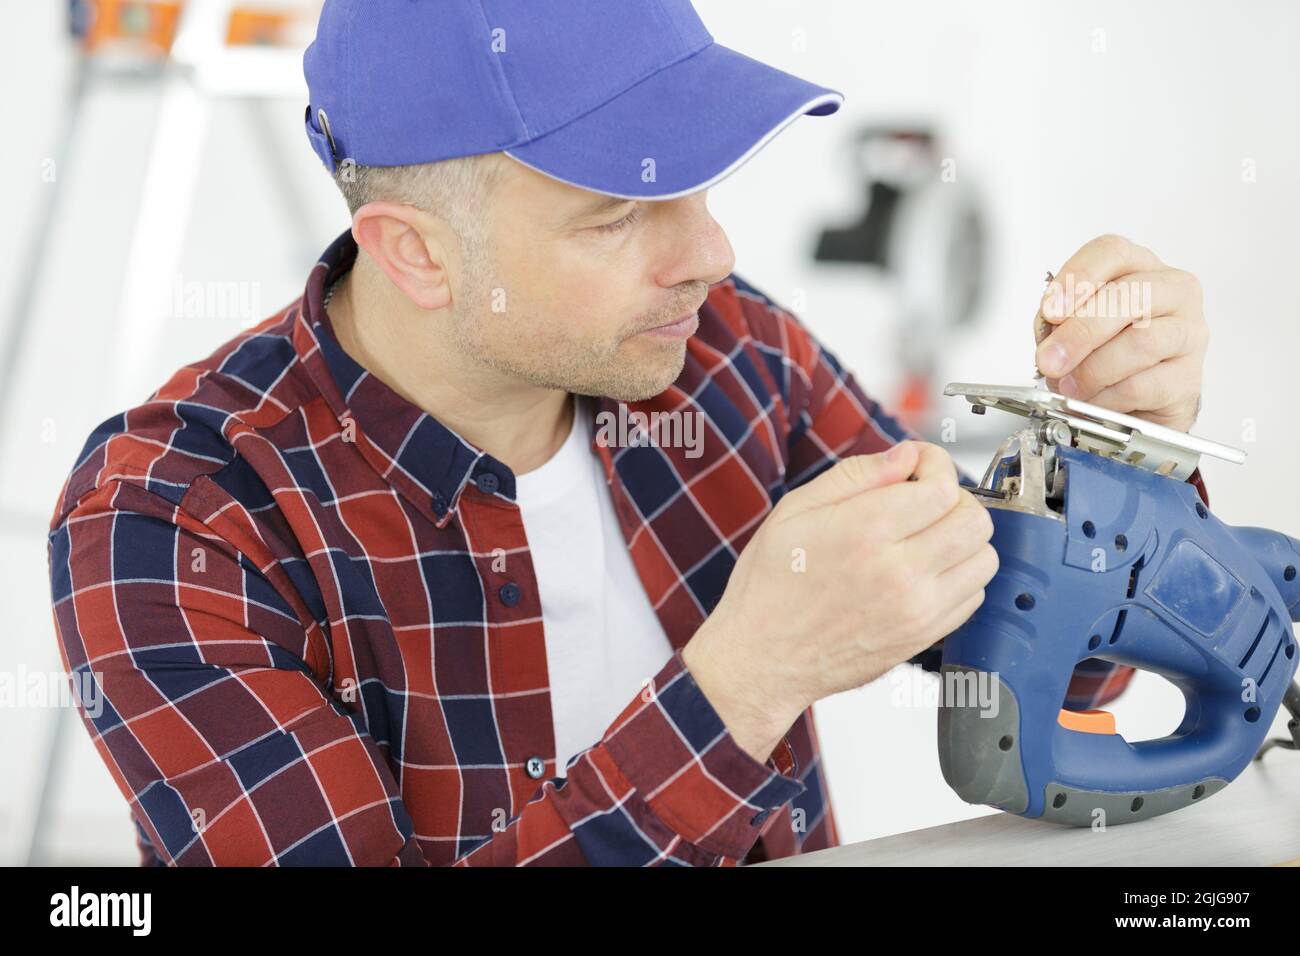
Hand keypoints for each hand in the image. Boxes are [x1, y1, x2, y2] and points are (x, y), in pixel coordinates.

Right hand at [681, 441, 997, 762]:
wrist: (762, 658)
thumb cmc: (770, 587)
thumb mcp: (795, 511)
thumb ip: (856, 476)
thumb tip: (905, 456)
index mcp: (866, 531)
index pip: (942, 487)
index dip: (935, 465)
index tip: (919, 466)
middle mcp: (900, 571)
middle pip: (974, 521)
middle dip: (954, 499)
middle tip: (924, 500)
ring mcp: (917, 609)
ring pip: (984, 559)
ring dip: (962, 539)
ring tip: (927, 536)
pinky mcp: (923, 636)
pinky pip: (973, 596)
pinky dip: (960, 576)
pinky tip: (925, 570)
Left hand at [1034, 234, 1208, 431]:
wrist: (1136, 400)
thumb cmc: (1104, 352)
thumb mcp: (1072, 327)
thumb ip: (1058, 325)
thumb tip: (1051, 342)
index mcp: (1139, 267)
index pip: (1112, 252)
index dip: (1078, 279)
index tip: (1051, 311)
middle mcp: (1172, 292)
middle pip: (1129, 297)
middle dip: (1080, 332)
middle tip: (1050, 359)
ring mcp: (1188, 333)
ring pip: (1141, 343)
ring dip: (1093, 370)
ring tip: (1068, 386)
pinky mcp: (1188, 377)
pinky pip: (1143, 386)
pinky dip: (1108, 397)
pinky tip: (1094, 401)